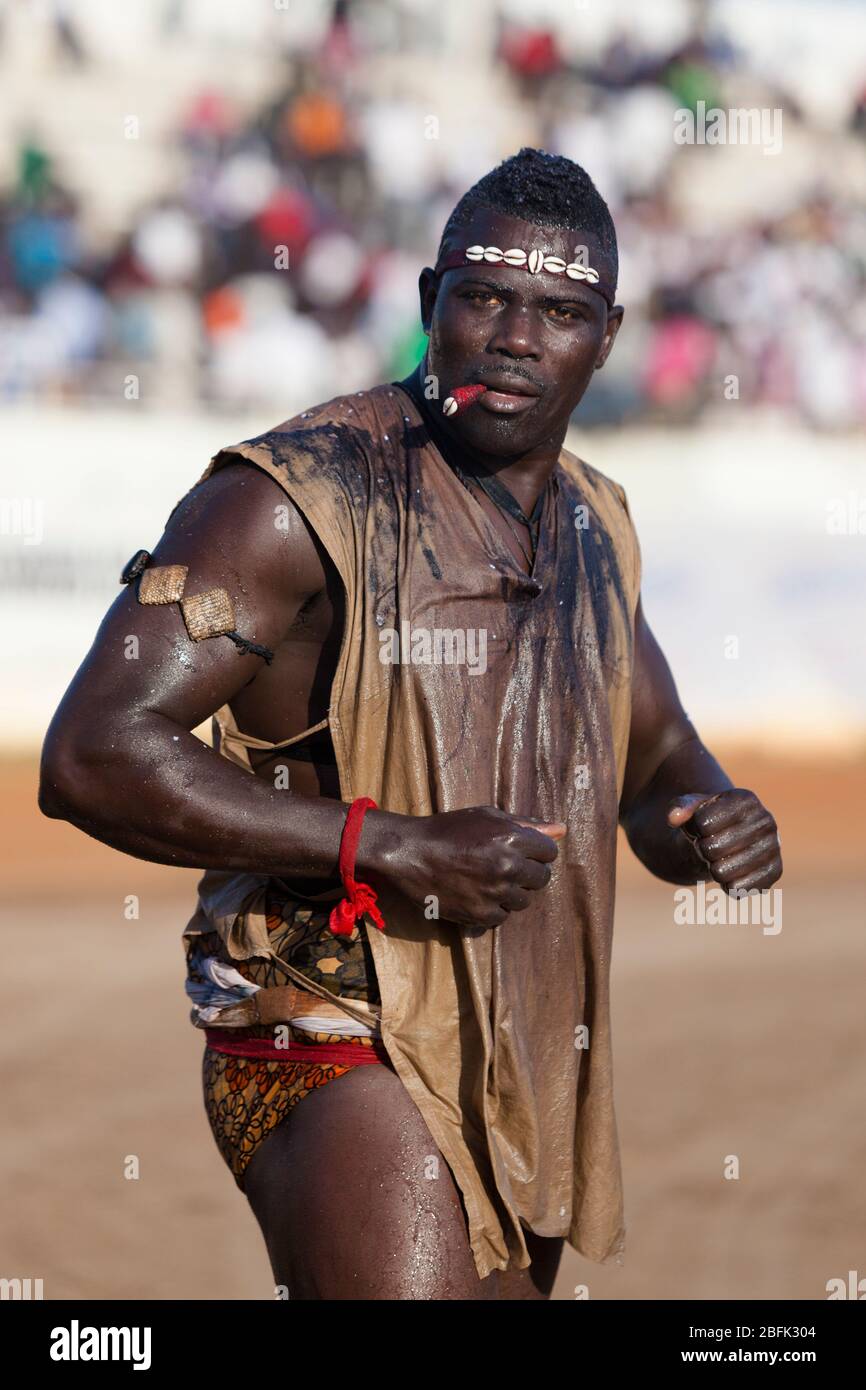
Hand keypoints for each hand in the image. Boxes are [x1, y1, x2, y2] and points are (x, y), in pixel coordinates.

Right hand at [370, 806, 564, 928]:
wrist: (409, 853)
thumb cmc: (448, 830)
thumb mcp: (486, 817)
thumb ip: (526, 824)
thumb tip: (562, 830)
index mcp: (512, 838)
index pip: (550, 853)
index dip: (536, 852)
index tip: (520, 851)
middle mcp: (507, 866)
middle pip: (542, 879)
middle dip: (527, 873)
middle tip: (504, 867)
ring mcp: (494, 893)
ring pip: (524, 900)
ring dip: (511, 892)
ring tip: (487, 880)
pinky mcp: (480, 914)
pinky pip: (502, 917)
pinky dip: (492, 908)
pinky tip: (476, 893)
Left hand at [667, 790, 781, 894]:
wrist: (733, 839)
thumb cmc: (710, 821)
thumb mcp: (692, 809)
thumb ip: (679, 807)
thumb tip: (673, 817)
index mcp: (745, 799)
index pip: (702, 823)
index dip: (695, 828)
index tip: (705, 825)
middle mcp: (766, 820)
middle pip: (711, 848)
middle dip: (703, 849)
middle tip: (711, 845)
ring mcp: (774, 847)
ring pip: (722, 872)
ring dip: (714, 868)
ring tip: (722, 857)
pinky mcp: (775, 872)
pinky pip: (738, 890)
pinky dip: (727, 885)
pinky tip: (733, 873)